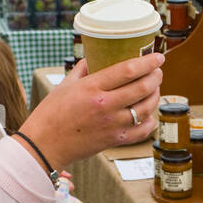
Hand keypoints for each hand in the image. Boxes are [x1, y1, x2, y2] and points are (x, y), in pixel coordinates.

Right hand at [18, 53, 163, 168]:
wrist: (44, 145)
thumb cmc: (51, 114)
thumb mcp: (65, 85)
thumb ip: (83, 70)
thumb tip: (95, 57)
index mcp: (92, 88)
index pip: (128, 70)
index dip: (148, 62)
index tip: (158, 57)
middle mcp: (105, 106)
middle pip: (142, 87)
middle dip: (156, 77)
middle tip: (157, 72)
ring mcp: (113, 124)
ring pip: (146, 108)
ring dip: (155, 95)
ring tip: (154, 89)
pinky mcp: (115, 140)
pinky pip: (143, 130)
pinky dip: (151, 120)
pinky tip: (149, 113)